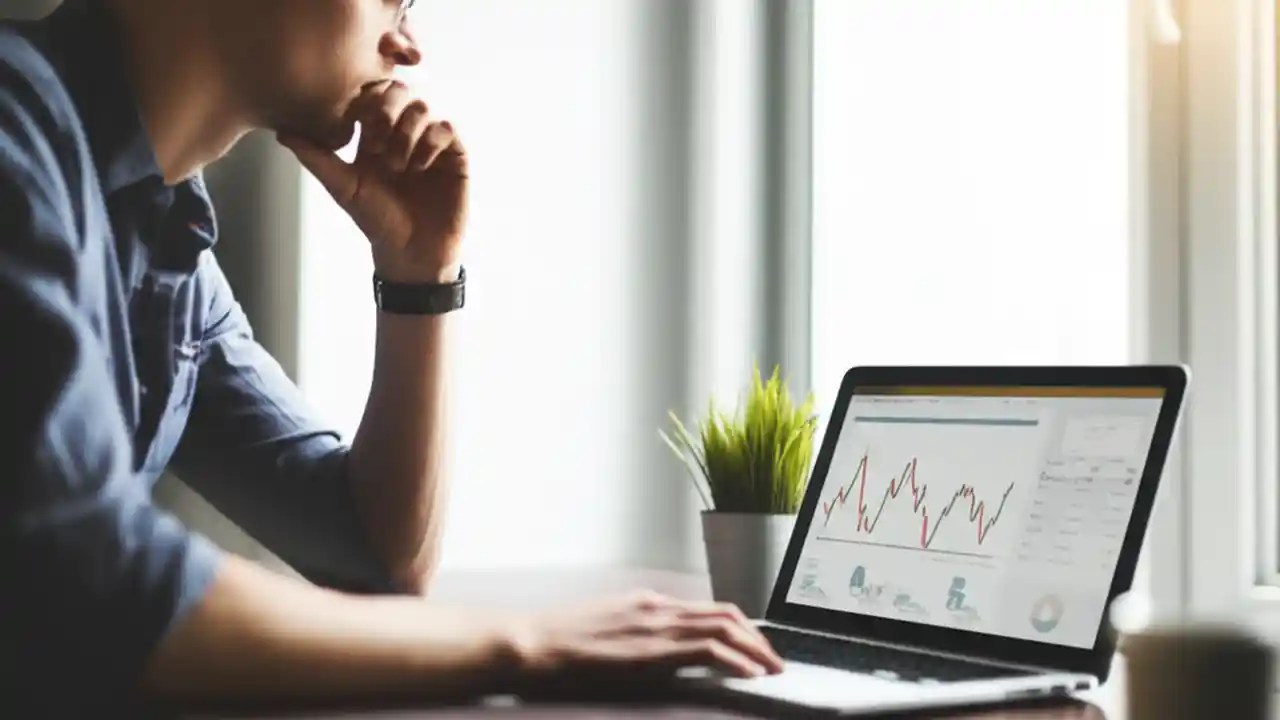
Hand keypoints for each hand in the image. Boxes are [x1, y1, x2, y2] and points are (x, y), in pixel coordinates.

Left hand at [278, 80, 467, 283]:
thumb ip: (316, 158)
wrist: (412, 252)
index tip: (356, 125)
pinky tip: (420, 167)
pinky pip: (446, 128)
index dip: (364, 100)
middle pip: (400, 90)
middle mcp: (403, 132)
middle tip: (376, 140)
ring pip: (423, 107)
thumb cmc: (376, 221)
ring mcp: (430, 142)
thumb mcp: (342, 187)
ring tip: (398, 165)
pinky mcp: (454, 155)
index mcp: (375, 135)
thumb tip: (281, 132)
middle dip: (387, 108)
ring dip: (407, 131)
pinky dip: (431, 142)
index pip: (371, 95)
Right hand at [506, 591, 783, 693]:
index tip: (755, 649)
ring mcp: (655, 624)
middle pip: (724, 613)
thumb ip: (635, 635)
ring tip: (773, 669)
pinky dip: (735, 659)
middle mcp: (657, 607)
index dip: (738, 629)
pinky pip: (706, 649)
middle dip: (757, 638)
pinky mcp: (651, 648)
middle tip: (775, 661)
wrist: (532, 642)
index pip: (706, 610)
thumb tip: (657, 654)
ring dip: (755, 648)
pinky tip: (750, 674)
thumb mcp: (604, 629)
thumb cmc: (557, 642)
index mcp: (647, 603)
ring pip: (723, 626)